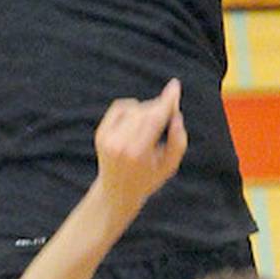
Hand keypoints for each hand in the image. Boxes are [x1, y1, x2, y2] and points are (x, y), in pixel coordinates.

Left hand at [93, 82, 187, 225]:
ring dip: (147, 110)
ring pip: (133, 109)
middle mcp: (120, 144)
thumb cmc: (148, 178)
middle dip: (160, 108)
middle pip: (145, 112)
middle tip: (170, 113)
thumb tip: (176, 116)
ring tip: (152, 128)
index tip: (175, 86)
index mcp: (138, 153)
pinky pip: (120, 107)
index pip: (154, 119)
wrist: (116, 192)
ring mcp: (107, 138)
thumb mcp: (170, 166)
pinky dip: (132, 108)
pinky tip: (137, 121)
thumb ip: (179, 142)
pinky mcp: (100, 133)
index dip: (166, 102)